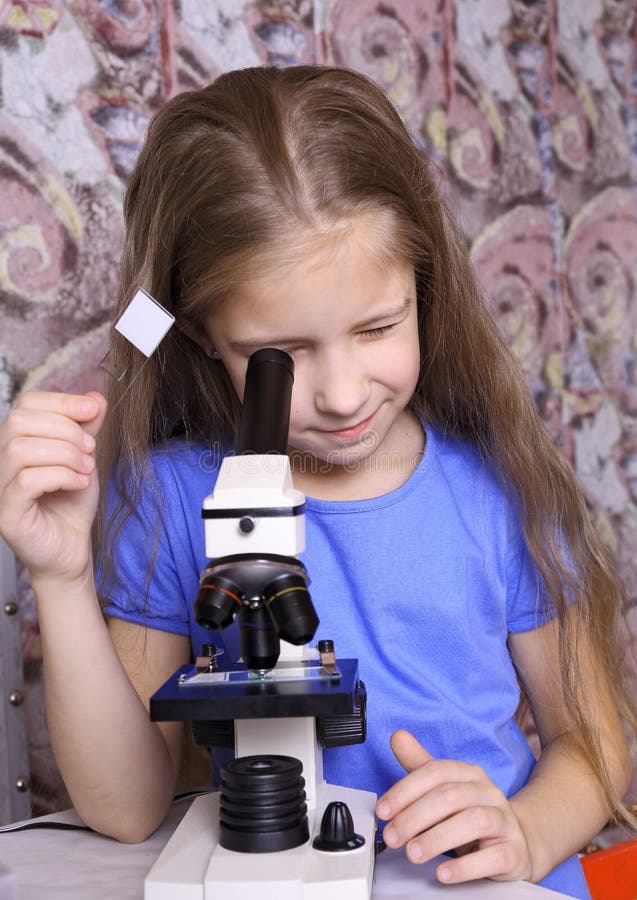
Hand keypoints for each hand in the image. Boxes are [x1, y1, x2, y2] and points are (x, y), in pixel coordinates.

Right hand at [0, 391, 106, 585]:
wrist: (71, 548)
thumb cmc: (72, 504)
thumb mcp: (85, 457)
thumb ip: (87, 427)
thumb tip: (95, 396)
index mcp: (17, 441)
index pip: (27, 403)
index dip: (62, 401)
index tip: (93, 411)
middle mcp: (0, 460)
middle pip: (19, 421)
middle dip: (65, 430)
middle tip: (90, 450)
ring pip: (20, 450)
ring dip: (65, 455)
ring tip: (86, 470)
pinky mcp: (7, 512)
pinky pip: (27, 481)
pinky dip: (61, 476)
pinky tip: (79, 483)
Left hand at [375, 730, 532, 883]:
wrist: (515, 843)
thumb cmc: (472, 813)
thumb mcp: (445, 789)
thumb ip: (419, 765)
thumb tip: (397, 736)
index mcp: (469, 773)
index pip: (434, 772)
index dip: (405, 790)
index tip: (383, 811)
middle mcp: (488, 792)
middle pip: (450, 796)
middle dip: (414, 817)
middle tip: (392, 837)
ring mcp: (504, 820)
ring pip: (473, 821)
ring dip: (436, 839)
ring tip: (413, 853)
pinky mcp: (513, 851)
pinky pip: (492, 857)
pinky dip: (465, 866)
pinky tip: (443, 873)